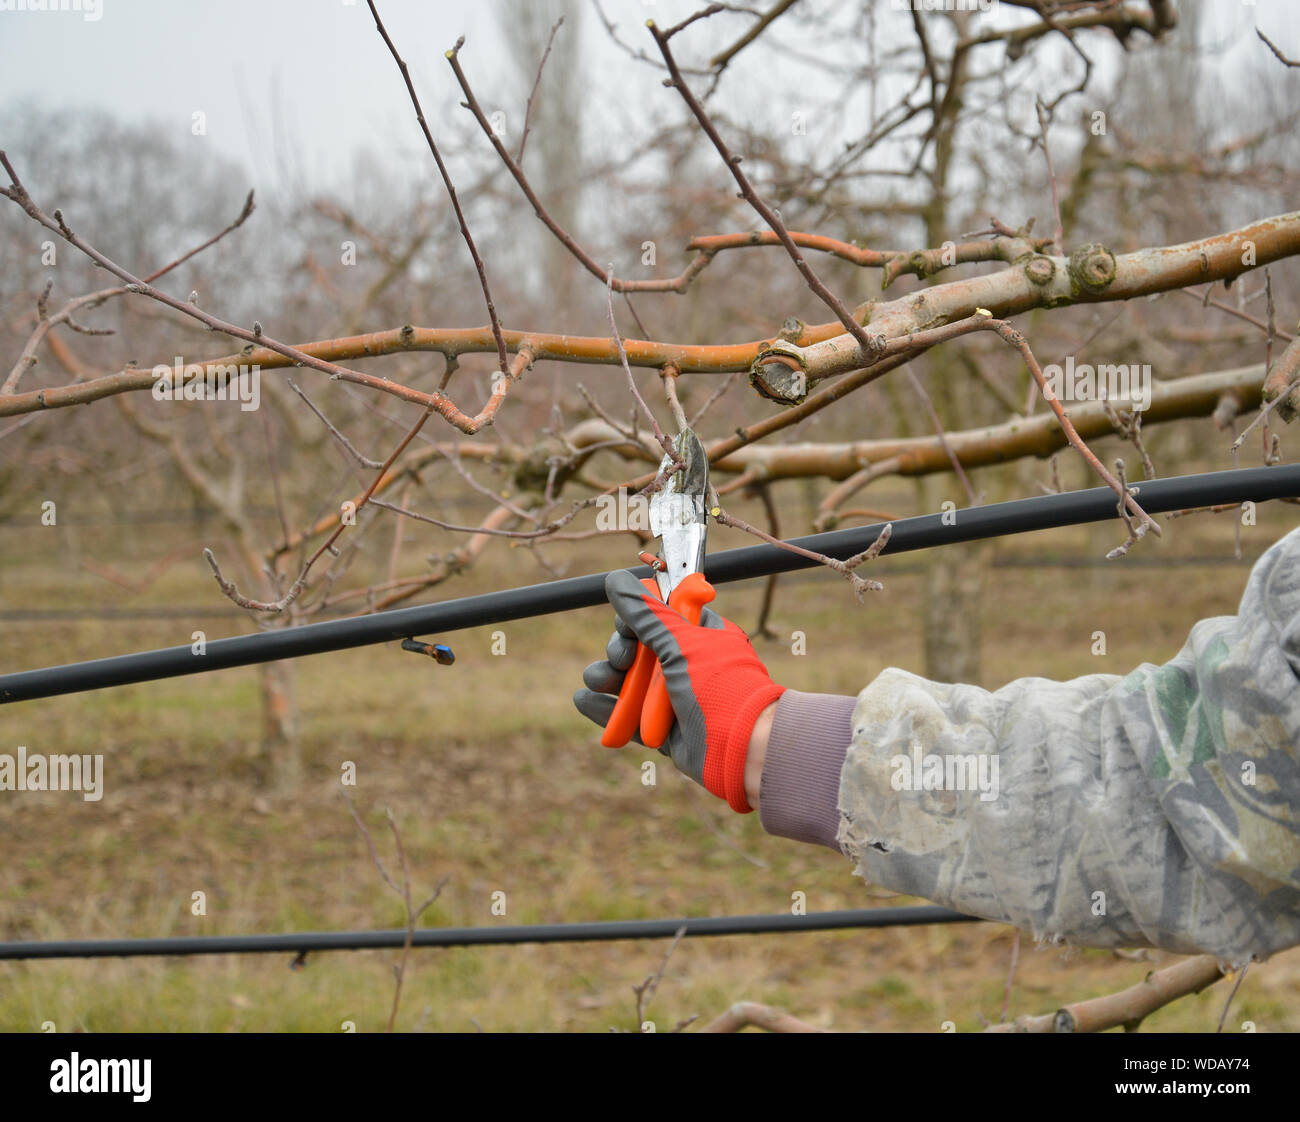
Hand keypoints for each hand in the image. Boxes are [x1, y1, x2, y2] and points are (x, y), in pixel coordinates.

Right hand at [573, 569, 785, 811]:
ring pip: (628, 682)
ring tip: (599, 683)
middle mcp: (687, 664)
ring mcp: (674, 698)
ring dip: (607, 678)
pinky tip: (584, 699)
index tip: (625, 624)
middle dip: (620, 650)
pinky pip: (627, 716)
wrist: (741, 747)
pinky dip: (605, 708)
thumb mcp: (680, 643)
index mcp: (700, 635)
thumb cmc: (719, 686)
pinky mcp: (663, 730)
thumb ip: (646, 614)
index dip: (637, 617)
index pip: (660, 615)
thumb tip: (616, 579)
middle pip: (638, 648)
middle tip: (622, 659)